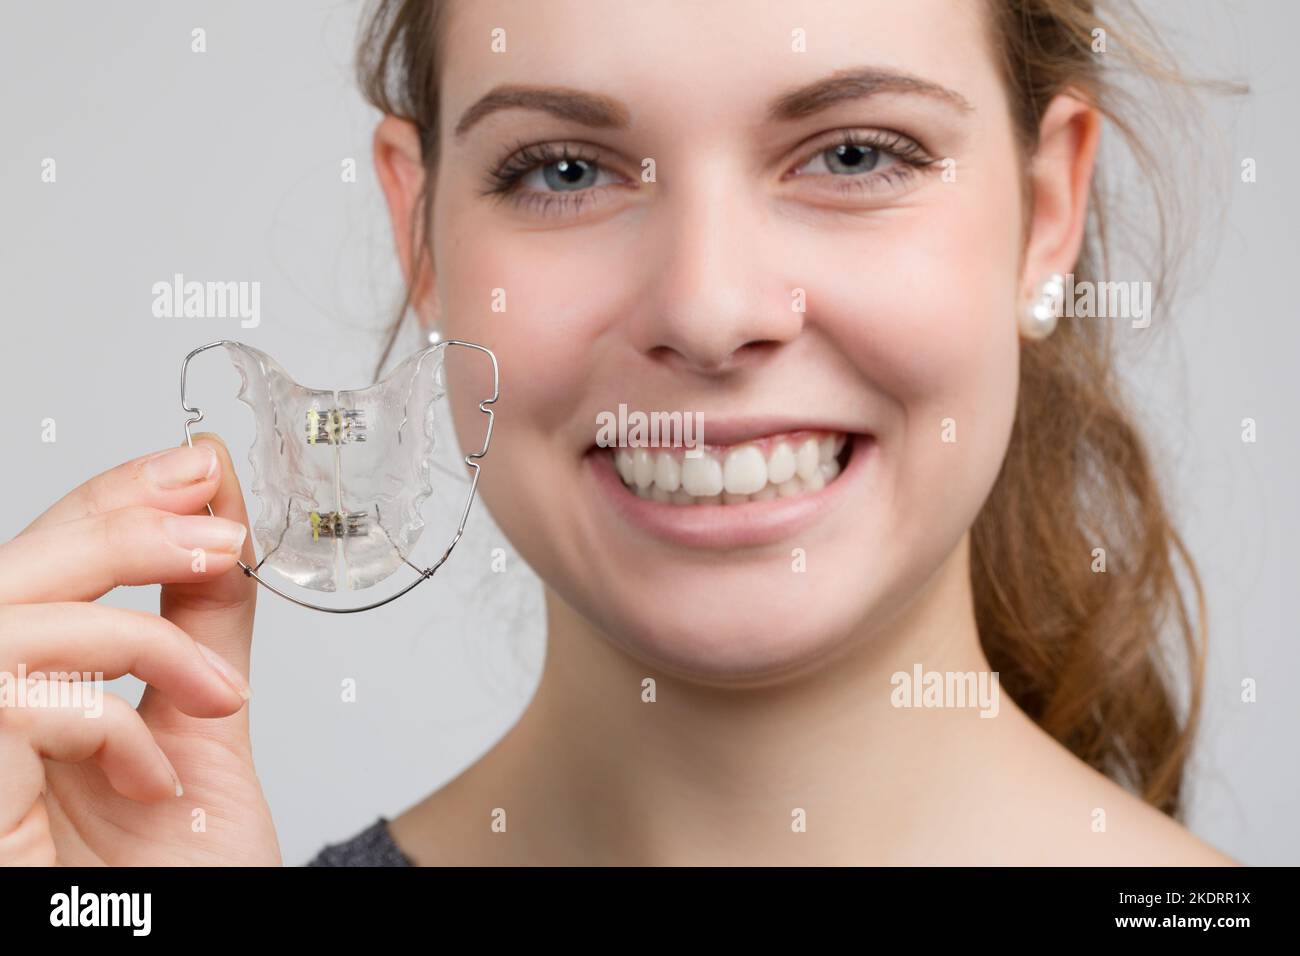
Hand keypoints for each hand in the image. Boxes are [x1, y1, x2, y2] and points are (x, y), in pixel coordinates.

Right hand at [0, 434, 280, 864]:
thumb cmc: (181, 887)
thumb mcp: (204, 732)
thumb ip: (202, 629)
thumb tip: (218, 519)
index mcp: (29, 701)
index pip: (41, 569)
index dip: (109, 501)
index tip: (198, 466)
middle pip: (4, 574)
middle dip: (113, 526)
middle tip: (215, 521)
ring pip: (1, 620)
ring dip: (129, 629)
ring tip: (215, 686)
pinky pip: (6, 697)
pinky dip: (100, 719)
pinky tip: (156, 772)